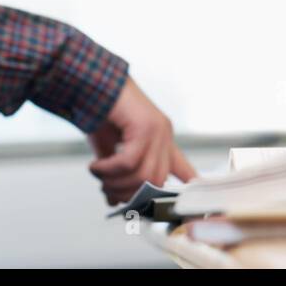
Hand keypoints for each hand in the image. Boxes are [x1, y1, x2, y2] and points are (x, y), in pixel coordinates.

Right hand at [88, 78, 196, 204]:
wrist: (91, 83)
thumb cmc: (101, 113)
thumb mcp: (110, 150)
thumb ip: (117, 175)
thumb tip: (115, 201)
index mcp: (160, 140)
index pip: (183, 168)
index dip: (188, 187)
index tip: (193, 203)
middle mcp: (164, 136)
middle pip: (155, 182)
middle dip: (128, 193)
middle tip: (106, 190)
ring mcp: (158, 130)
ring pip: (143, 175)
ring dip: (115, 183)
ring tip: (98, 175)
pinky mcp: (146, 126)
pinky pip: (129, 161)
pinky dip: (108, 170)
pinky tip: (95, 166)